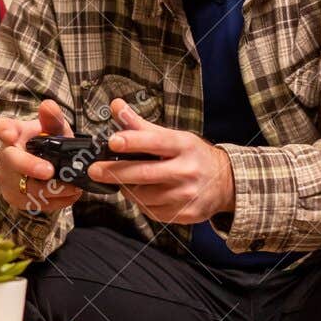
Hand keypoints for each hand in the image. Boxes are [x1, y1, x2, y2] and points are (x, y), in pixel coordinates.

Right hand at [0, 99, 83, 214]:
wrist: (41, 168)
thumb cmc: (47, 143)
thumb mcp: (53, 129)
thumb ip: (52, 118)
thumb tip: (48, 105)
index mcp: (13, 133)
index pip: (1, 128)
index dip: (4, 131)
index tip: (10, 134)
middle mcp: (5, 157)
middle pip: (11, 161)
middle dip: (30, 166)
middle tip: (49, 171)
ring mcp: (8, 179)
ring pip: (25, 188)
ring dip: (51, 189)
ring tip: (74, 186)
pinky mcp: (16, 198)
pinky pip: (35, 203)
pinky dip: (56, 201)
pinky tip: (71, 195)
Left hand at [86, 98, 233, 224]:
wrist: (225, 182)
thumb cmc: (192, 155)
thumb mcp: (172, 136)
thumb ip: (140, 125)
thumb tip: (116, 105)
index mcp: (183, 146)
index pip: (155, 142)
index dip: (133, 141)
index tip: (113, 141)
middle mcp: (186, 170)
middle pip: (144, 173)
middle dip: (115, 172)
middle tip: (95, 170)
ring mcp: (187, 195)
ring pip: (144, 195)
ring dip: (127, 188)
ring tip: (124, 180)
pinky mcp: (185, 214)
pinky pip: (152, 211)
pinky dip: (141, 203)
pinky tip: (142, 193)